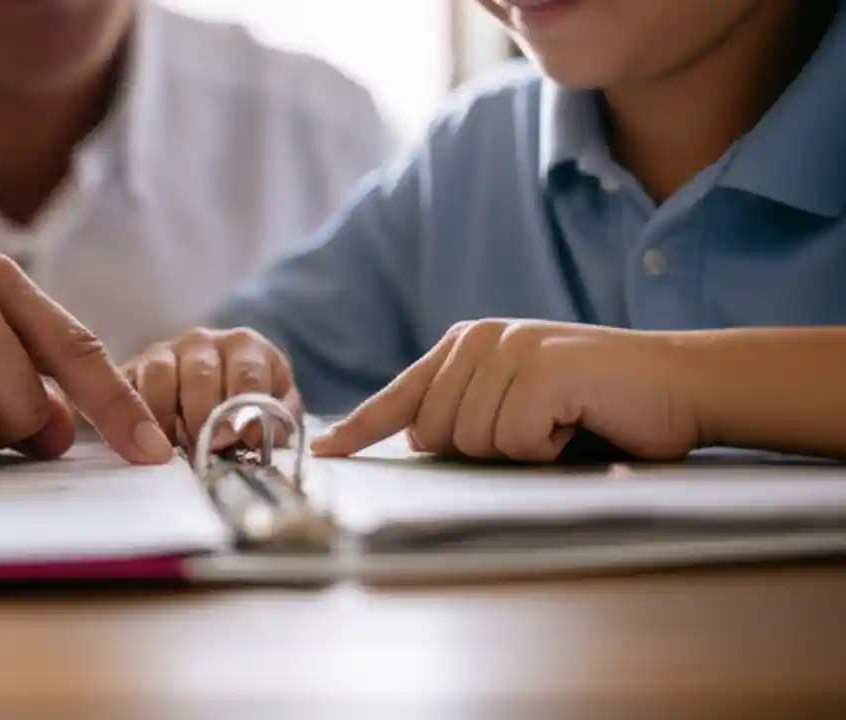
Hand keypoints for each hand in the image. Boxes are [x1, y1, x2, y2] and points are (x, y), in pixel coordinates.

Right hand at [123, 327, 300, 448]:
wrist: (202, 402)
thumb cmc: (243, 408)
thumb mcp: (270, 409)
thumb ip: (277, 420)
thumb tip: (273, 438)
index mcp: (245, 347)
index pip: (248, 374)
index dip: (244, 409)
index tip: (240, 440)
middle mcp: (203, 342)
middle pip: (201, 375)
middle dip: (204, 417)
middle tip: (204, 450)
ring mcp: (163, 352)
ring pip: (159, 375)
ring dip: (166, 418)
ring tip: (174, 451)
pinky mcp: (130, 371)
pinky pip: (127, 387)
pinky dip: (134, 416)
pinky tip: (145, 442)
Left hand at [311, 319, 701, 461]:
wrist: (679, 385)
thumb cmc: (597, 405)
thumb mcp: (518, 403)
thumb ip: (465, 412)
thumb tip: (414, 437)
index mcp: (465, 344)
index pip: (399, 395)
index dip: (359, 428)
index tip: (325, 450)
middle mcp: (479, 338)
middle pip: (434, 433)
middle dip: (484, 450)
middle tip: (539, 429)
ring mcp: (509, 349)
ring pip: (471, 441)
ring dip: (521, 449)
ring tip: (562, 421)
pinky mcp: (540, 369)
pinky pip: (514, 441)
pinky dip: (548, 447)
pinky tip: (578, 421)